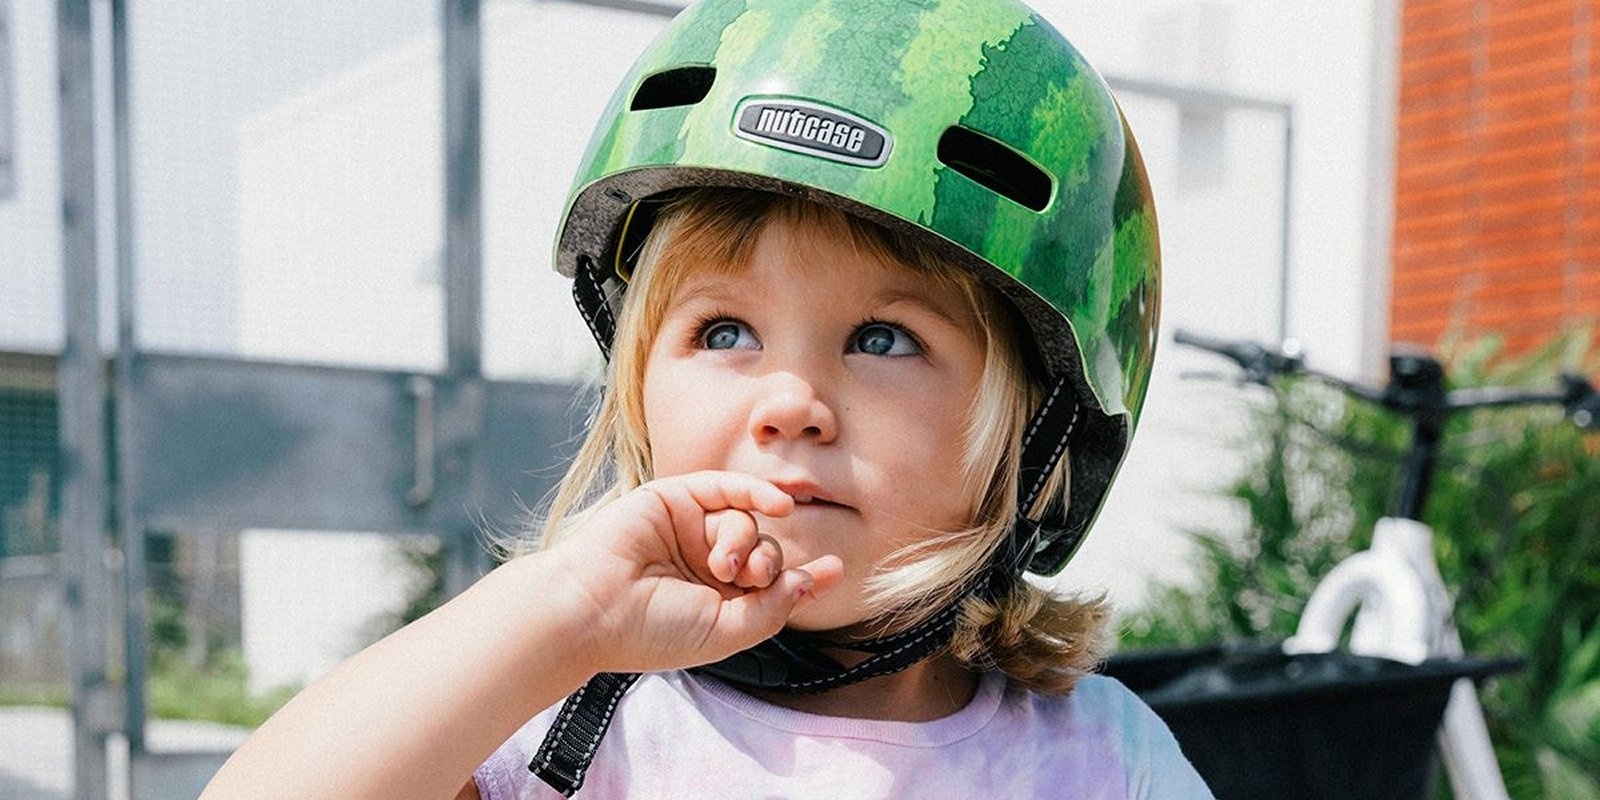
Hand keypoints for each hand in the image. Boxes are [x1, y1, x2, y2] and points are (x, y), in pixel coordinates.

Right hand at [544, 471, 843, 674]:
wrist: (594, 609)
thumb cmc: (653, 630)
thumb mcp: (727, 632)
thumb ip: (772, 608)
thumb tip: (809, 582)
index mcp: (716, 601)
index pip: (771, 583)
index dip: (805, 577)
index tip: (834, 569)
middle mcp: (705, 564)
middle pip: (766, 551)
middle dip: (768, 565)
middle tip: (748, 579)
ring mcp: (690, 529)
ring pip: (747, 521)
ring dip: (749, 542)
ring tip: (722, 566)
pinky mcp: (674, 498)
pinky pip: (726, 486)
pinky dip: (756, 491)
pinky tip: (779, 505)